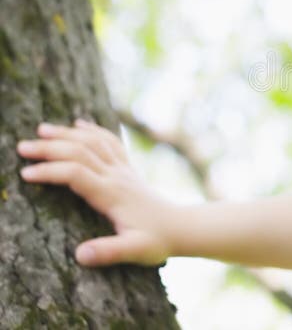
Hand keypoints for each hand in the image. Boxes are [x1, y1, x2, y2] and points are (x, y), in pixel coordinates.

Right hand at [16, 119, 176, 266]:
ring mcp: (124, 170)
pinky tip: (79, 124)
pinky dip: (93, 131)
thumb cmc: (157, 241)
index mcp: (112, 194)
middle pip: (81, 151)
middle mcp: (117, 176)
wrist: (181, 227)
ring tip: (41, 130)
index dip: (50, 171)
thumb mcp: (135, 251)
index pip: (76, 174)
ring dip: (67, 134)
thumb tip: (80, 254)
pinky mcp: (128, 169)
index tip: (25, 174)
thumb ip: (109, 252)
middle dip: (50, 147)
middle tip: (22, 147)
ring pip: (94, 142)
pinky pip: (110, 142)